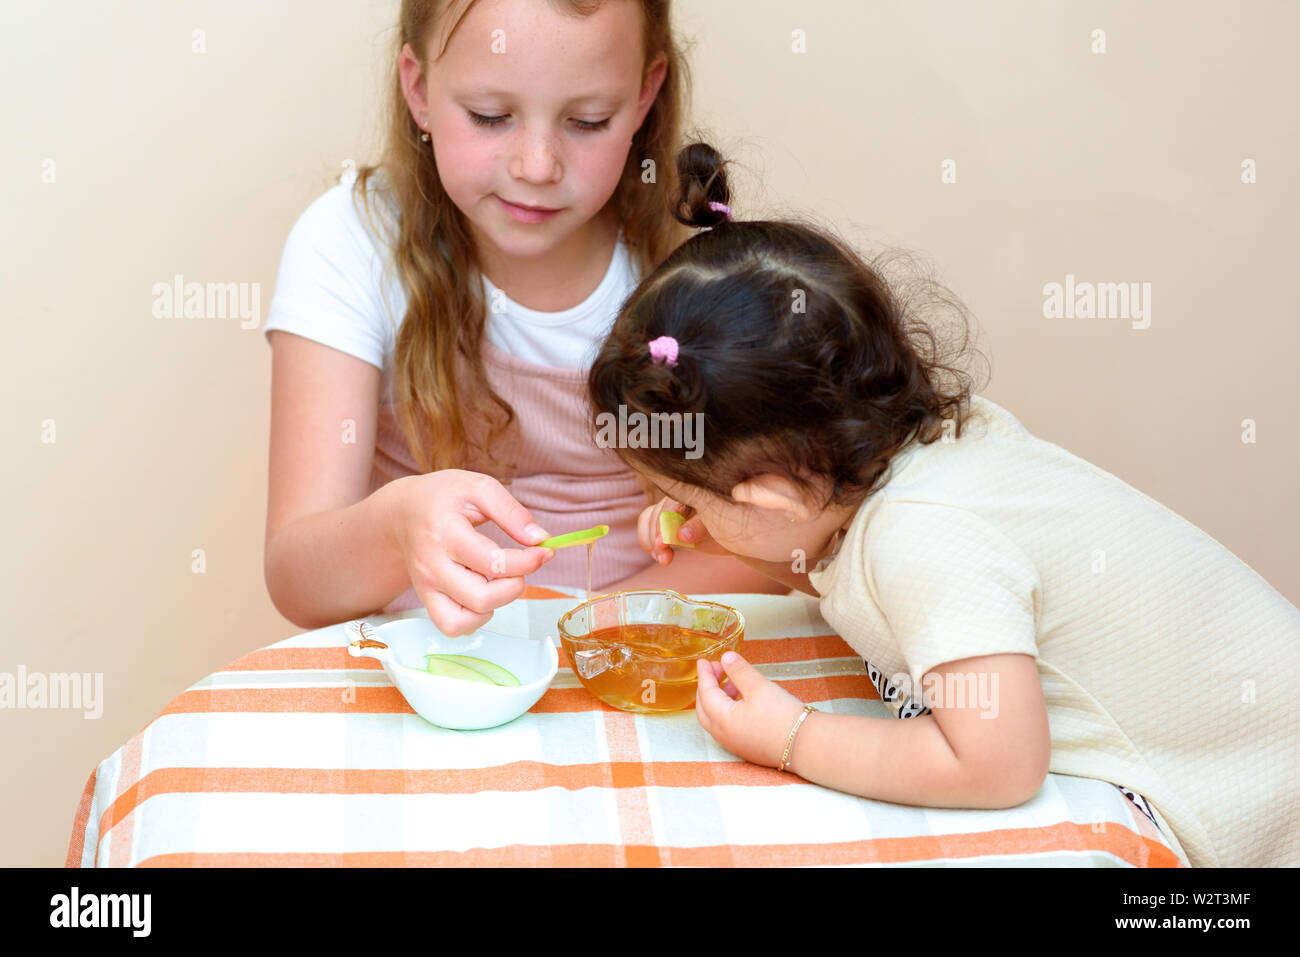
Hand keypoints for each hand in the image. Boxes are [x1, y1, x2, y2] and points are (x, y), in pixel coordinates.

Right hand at [388, 470, 555, 635]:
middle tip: (520, 567)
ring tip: (499, 580)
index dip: (527, 562)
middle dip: (514, 586)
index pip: (493, 563)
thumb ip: (512, 512)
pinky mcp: (426, 600)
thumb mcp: (479, 487)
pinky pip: (453, 627)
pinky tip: (482, 592)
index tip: (543, 552)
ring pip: (466, 620)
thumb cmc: (443, 497)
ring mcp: (426, 587)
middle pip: (482, 598)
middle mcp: (431, 565)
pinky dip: (475, 618)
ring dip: (495, 605)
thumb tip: (540, 539)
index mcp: (445, 532)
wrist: (403, 512)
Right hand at [637, 495, 731, 565]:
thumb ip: (700, 527)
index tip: (664, 538)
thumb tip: (681, 535)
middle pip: (660, 510)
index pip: (675, 499)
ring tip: (664, 560)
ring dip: (651, 540)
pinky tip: (656, 555)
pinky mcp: (666, 521)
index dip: (667, 516)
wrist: (737, 531)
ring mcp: (671, 507)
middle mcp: (681, 495)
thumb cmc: (731, 524)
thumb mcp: (719, 526)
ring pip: (650, 517)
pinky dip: (647, 541)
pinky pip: (647, 524)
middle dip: (658, 533)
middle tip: (664, 553)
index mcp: (697, 490)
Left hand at [695, 651, 809, 768]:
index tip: (703, 661)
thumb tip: (725, 658)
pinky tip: (743, 700)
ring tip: (733, 682)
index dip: (704, 674)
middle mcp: (724, 736)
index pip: (706, 693)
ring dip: (719, 698)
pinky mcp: (747, 748)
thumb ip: (739, 670)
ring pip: (716, 718)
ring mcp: (735, 744)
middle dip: (708, 687)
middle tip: (716, 670)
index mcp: (723, 720)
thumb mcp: (759, 686)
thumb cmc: (782, 716)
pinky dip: (728, 710)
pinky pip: (728, 727)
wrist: (806, 745)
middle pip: (705, 708)